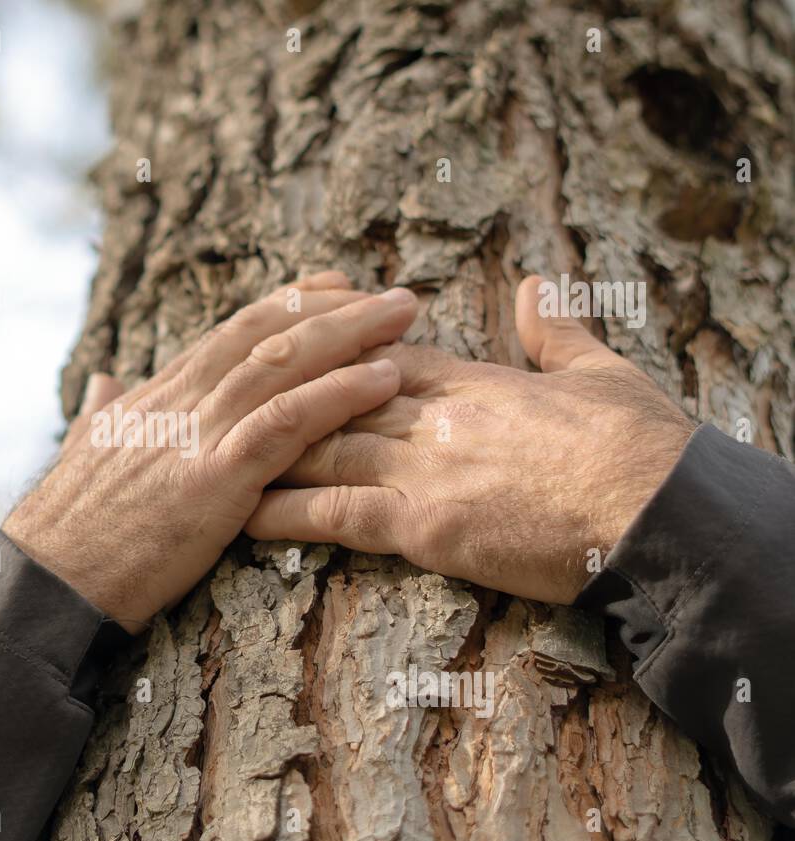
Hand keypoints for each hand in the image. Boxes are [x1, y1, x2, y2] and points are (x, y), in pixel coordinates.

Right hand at [3, 275, 418, 631]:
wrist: (50, 580)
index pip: (232, 332)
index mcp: (157, 395)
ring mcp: (198, 434)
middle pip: (267, 333)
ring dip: (352, 334)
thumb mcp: (84, 450)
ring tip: (405, 316)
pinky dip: (337, 395)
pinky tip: (383, 379)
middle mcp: (181, 400)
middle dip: (335, 306)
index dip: (288, 304)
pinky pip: (287, 423)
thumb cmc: (69, 527)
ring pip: (284, 364)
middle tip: (392, 294)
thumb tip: (104, 380)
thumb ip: (103, 410)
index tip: (333, 286)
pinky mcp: (214, 478)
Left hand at [246, 275, 695, 603]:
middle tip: (216, 405)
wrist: (659, 507)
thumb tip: (536, 288)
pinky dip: (284, 515)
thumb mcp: (602, 373)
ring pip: (318, 449)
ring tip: (209, 459)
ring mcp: (421, 468)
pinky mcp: (423, 525)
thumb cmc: (640, 446)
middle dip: (272, 401)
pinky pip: (335, 515)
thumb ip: (559, 331)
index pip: (372, 355)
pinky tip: (240, 518)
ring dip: (260, 454)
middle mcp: (429, 416)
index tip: (283, 352)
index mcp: (467, 378)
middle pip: (328, 397)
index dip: (324, 353)